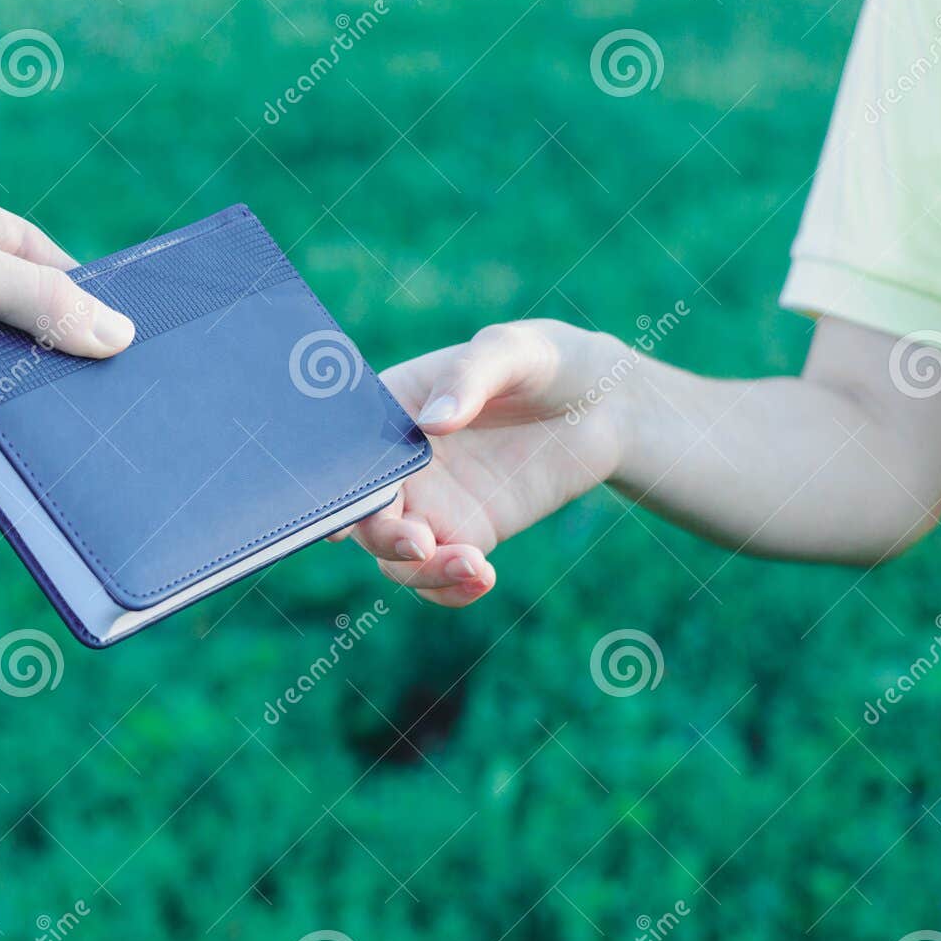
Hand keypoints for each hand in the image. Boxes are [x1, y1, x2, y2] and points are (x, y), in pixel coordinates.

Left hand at [0, 169, 135, 488]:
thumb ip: (37, 301)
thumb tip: (117, 334)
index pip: (28, 252)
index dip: (75, 288)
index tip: (121, 330)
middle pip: (7, 324)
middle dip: (49, 360)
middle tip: (107, 394)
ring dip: (13, 412)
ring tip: (73, 442)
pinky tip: (12, 484)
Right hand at [339, 319, 631, 605]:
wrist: (603, 402)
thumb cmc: (545, 361)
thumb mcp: (511, 351)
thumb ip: (470, 376)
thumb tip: (432, 421)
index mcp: (388, 413)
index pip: (347, 455)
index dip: (337, 490)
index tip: (345, 521)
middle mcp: (398, 466)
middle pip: (365, 517)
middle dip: (383, 538)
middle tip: (420, 545)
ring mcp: (430, 505)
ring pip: (398, 558)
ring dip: (423, 572)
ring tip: (474, 567)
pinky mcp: (468, 533)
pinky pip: (440, 576)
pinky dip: (450, 590)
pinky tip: (482, 580)